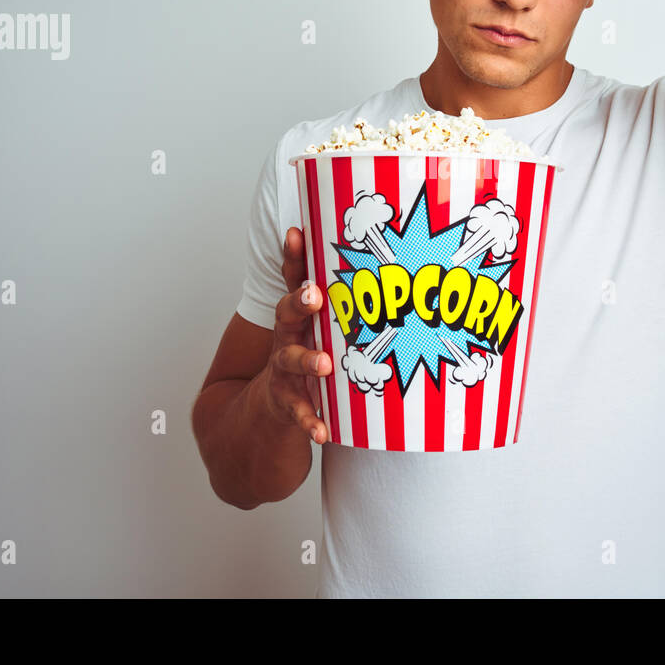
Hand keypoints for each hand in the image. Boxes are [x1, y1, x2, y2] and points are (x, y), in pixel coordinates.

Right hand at [261, 226, 331, 443]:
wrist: (270, 406)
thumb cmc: (308, 354)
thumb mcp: (321, 325)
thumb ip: (345, 299)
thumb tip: (394, 263)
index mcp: (299, 314)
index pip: (294, 279)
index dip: (293, 257)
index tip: (296, 234)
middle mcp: (287, 337)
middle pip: (286, 313)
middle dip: (299, 303)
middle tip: (314, 296)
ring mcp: (284, 370)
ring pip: (290, 360)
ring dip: (306, 360)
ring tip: (322, 364)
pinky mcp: (286, 401)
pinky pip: (298, 411)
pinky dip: (309, 421)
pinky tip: (322, 431)